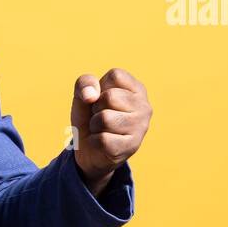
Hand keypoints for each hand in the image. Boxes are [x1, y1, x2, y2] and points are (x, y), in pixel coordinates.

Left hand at [69, 68, 151, 194]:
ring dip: (94, 125)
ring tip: (101, 129)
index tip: (101, 99)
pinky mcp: (131, 147)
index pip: (115, 75)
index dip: (99, 88)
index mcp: (137, 89)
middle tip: (100, 117)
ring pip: (105, 119)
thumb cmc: (90, 117)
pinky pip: (102, 139)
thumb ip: (84, 83)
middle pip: (110, 97)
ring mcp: (141, 128)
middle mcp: (144, 107)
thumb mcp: (83, 96)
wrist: (89, 150)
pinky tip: (102, 143)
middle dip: (95, 108)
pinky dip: (94, 141)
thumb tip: (90, 95)